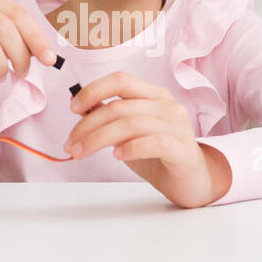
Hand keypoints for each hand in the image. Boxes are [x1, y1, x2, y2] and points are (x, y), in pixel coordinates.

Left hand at [64, 71, 231, 208]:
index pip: (121, 80)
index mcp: (154, 95)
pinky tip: (117, 156)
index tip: (73, 108)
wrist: (190, 181)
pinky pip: (155, 142)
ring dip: (99, 139)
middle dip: (88, 126)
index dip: (94, 90)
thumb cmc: (157, 155)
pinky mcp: (184, 150)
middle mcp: (167, 106)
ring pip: (132, 124)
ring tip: (83, 152)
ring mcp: (178, 127)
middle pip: (120, 107)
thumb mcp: (127, 133)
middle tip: (71, 144)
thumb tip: (79, 105)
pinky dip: (131, 148)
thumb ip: (109, 117)